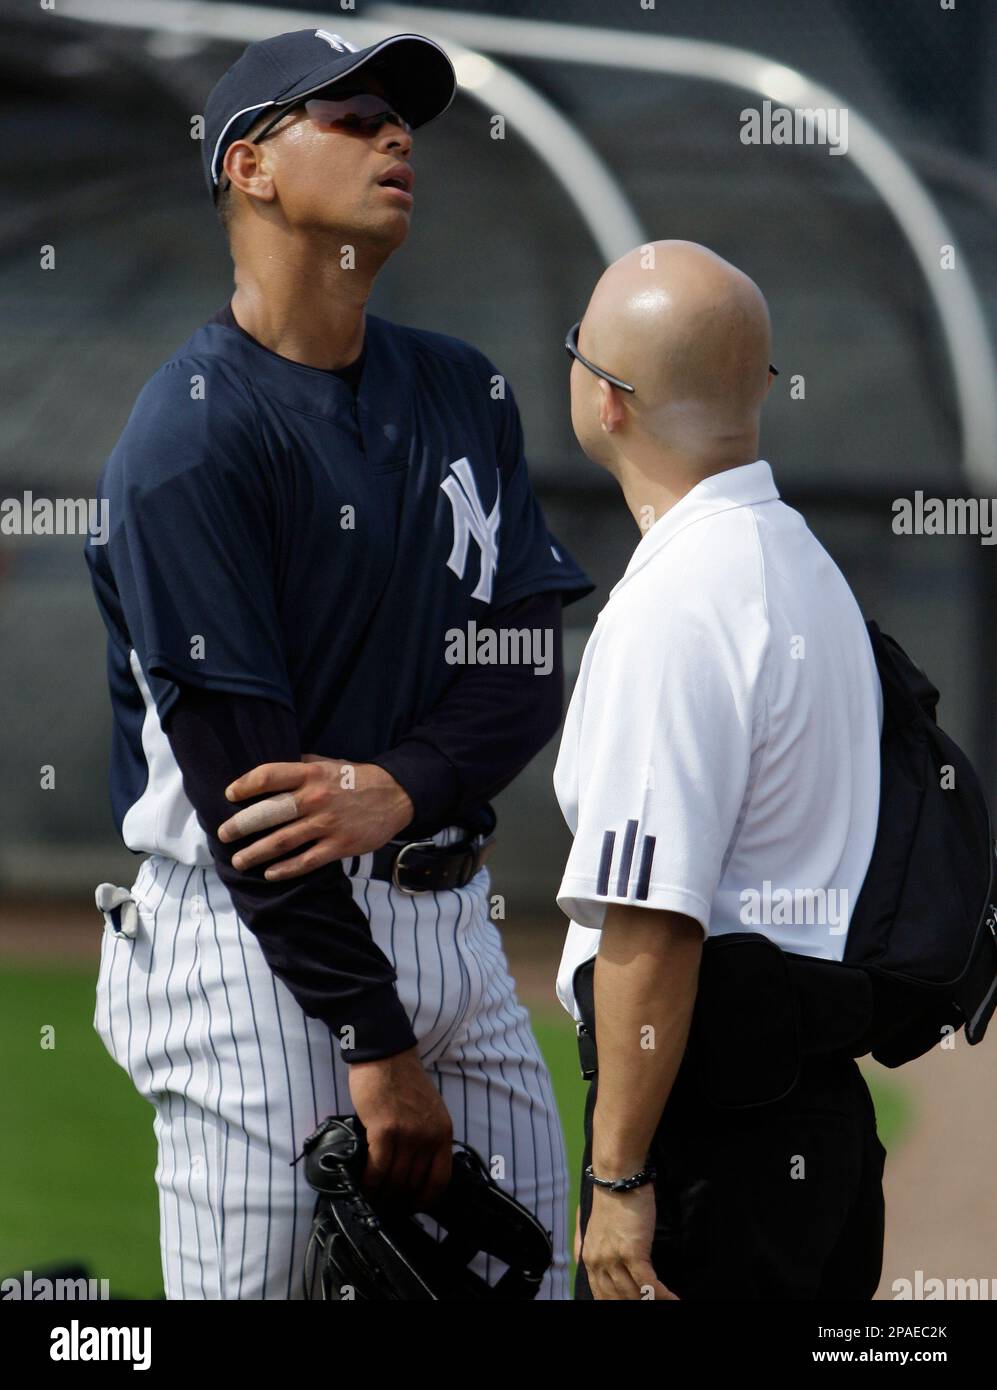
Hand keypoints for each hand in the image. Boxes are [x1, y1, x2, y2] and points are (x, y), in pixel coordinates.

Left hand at [217, 755, 413, 880]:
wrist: (395, 796)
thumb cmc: (356, 779)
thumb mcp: (329, 763)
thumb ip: (301, 766)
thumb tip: (271, 771)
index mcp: (310, 774)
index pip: (268, 776)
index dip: (245, 785)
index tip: (230, 795)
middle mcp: (315, 798)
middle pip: (269, 812)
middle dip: (241, 826)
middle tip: (224, 834)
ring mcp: (327, 824)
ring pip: (282, 841)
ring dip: (256, 853)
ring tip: (239, 860)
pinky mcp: (339, 846)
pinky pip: (306, 861)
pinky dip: (286, 869)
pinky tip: (270, 873)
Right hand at [348, 1047, 452, 1208]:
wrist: (385, 1054)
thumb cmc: (403, 1081)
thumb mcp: (428, 1111)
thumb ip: (425, 1138)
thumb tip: (411, 1171)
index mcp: (443, 1132)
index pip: (441, 1179)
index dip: (425, 1199)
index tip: (412, 1207)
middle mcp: (429, 1136)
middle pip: (414, 1183)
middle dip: (398, 1200)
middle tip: (384, 1207)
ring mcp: (408, 1134)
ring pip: (394, 1180)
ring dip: (381, 1195)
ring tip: (370, 1200)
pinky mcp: (384, 1130)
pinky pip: (377, 1169)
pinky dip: (368, 1182)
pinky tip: (361, 1186)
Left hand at [580, 1184, 677, 1300]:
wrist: (617, 1176)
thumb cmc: (610, 1196)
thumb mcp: (590, 1224)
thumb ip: (583, 1243)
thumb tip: (578, 1258)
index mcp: (588, 1257)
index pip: (601, 1294)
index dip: (615, 1303)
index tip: (629, 1306)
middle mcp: (598, 1262)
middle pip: (617, 1298)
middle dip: (634, 1304)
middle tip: (651, 1307)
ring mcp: (614, 1258)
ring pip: (633, 1294)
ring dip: (651, 1302)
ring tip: (666, 1305)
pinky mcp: (633, 1252)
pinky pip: (648, 1284)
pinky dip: (663, 1295)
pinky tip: (674, 1300)